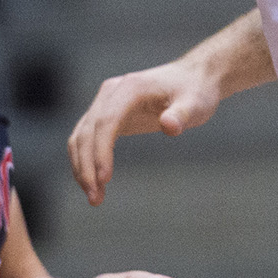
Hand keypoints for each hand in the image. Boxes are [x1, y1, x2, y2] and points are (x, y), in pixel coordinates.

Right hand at [68, 60, 220, 205]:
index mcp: (130, 88)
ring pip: (81, 137)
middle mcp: (112, 92)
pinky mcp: (107, 114)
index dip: (102, 151)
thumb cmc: (195, 91)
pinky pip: (87, 139)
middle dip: (87, 167)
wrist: (193, 78)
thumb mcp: (196, 104)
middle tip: (95, 199)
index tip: (105, 179)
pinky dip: (86, 161)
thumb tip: (169, 126)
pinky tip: (94, 183)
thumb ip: (182, 114)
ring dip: (82, 168)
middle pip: (88, 131)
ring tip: (95, 198)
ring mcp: (106, 102)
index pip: (106, 121)